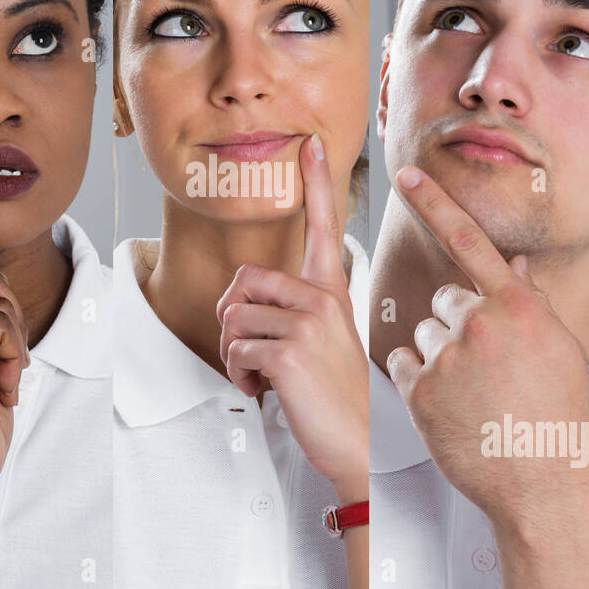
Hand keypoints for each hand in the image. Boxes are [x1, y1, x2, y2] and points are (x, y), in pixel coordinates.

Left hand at [216, 133, 367, 498]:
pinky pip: (235, 350)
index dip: (316, 182)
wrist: (355, 444)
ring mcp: (306, 323)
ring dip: (235, 355)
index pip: (324, 225)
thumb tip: (245, 302)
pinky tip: (265, 391)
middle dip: (232, 321)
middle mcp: (322, 299)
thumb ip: (296, 309)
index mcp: (332, 291)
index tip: (309, 144)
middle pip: (242, 281)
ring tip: (264, 376)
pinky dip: (239, 377)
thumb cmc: (335, 395)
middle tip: (253, 352)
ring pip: (232, 319)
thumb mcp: (325, 340)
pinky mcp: (287, 351)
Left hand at [384, 166, 588, 519]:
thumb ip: (530, 304)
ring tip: (473, 394)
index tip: (406, 175)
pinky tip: (449, 407)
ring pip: (424, 333)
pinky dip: (419, 381)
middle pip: (445, 300)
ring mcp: (447, 358)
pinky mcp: (420, 391)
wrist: (543, 486)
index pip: (469, 240)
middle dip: (458, 324)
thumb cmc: (558, 420)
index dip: (434, 203)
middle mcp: (480, 324)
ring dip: (439, 355)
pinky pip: (404, 365)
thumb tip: (516, 265)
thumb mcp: (559, 352)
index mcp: (519, 307)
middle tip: (486, 367)